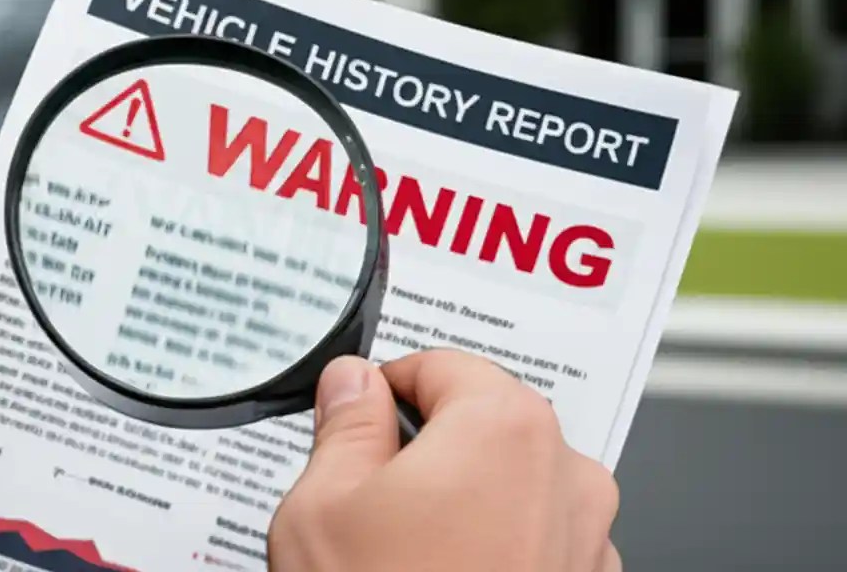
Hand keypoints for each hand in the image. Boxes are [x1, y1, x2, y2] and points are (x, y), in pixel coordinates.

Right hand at [269, 351, 620, 571]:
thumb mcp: (324, 504)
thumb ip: (344, 423)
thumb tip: (351, 383)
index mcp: (503, 428)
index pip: (440, 364)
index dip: (385, 386)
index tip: (356, 412)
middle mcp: (565, 475)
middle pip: (484, 421)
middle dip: (428, 445)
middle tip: (371, 491)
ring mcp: (586, 539)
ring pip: (512, 481)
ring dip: (464, 497)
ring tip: (404, 547)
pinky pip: (536, 535)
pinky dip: (494, 542)